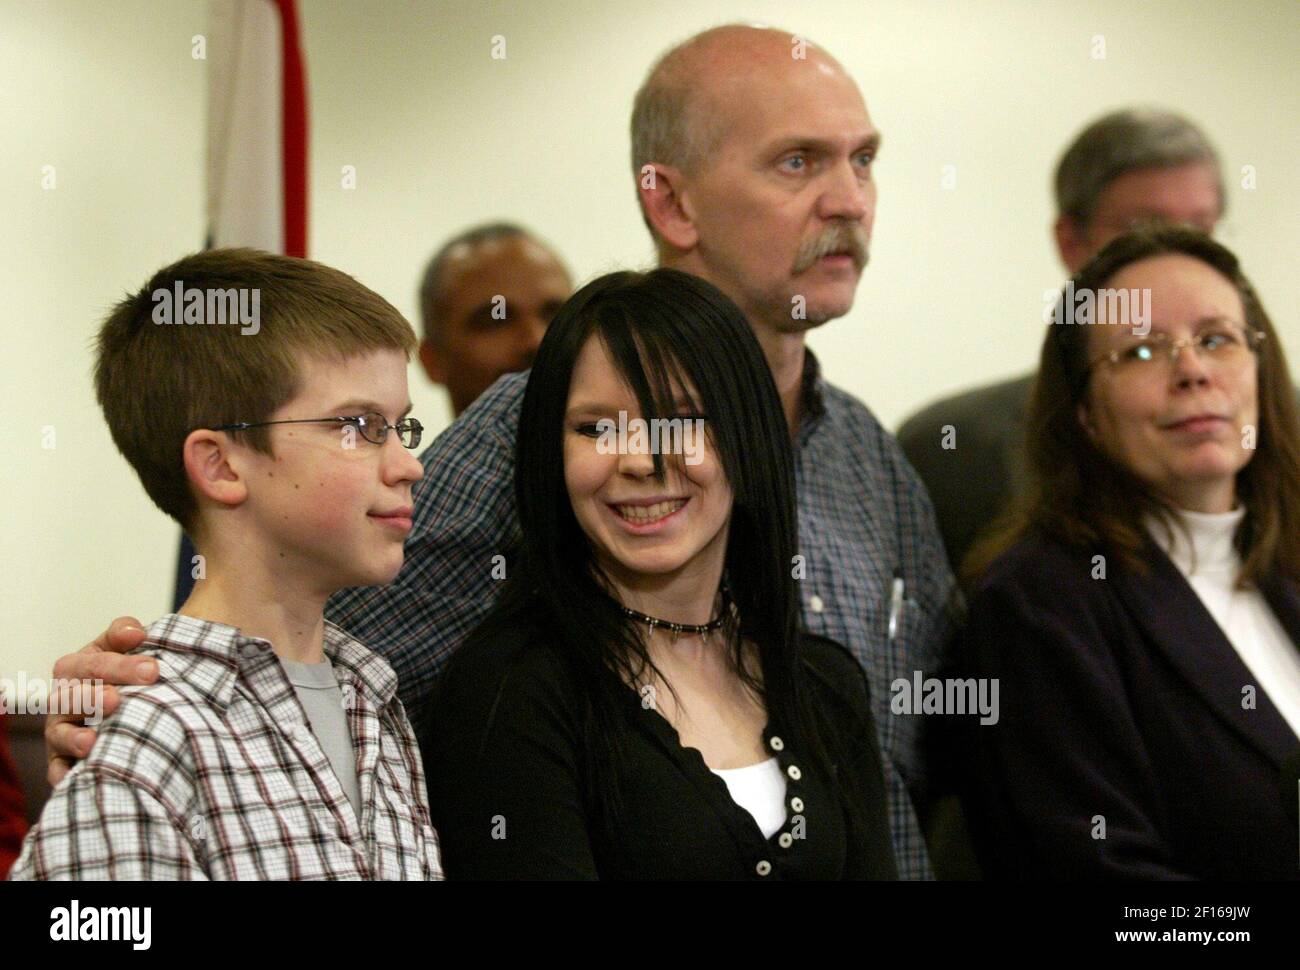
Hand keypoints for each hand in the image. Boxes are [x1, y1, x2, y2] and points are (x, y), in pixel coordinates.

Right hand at [45, 617, 157, 785]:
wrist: (132, 705)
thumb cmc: (128, 675)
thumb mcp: (125, 649)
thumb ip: (125, 635)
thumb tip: (136, 632)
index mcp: (78, 667)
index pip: (93, 663)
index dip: (120, 666)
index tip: (154, 669)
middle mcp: (64, 698)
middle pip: (73, 697)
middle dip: (94, 698)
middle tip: (118, 699)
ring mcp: (61, 731)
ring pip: (60, 734)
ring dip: (74, 738)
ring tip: (91, 741)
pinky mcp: (63, 761)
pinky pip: (58, 770)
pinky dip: (64, 775)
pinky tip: (74, 779)